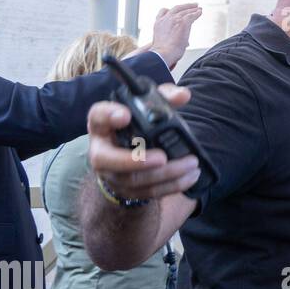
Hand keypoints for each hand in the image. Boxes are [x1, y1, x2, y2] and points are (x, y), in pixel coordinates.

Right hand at [87, 84, 200, 200]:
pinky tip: (190, 176)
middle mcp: (101, 151)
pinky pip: (148, 193)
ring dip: (165, 174)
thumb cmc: (138, 126)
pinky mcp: (128, 190)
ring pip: (133, 180)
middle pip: (108, 160)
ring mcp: (112, 174)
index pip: (98, 116)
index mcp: (103, 125)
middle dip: (136, 160)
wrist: (129, 156)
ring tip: (191, 164)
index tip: (126, 115)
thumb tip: (183, 95)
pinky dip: (172, 186)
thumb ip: (164, 97)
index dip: (109, 115)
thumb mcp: (147, 108)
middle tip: (162, 157)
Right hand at [149, 3, 202, 68]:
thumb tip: (185, 43)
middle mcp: (165, 19)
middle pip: (176, 8)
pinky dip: (197, 13)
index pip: (163, 11)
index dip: (170, 10)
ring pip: (185, 11)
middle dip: (185, 6)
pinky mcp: (183, 22)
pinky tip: (200, 12)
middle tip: (192, 5)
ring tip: (198, 8)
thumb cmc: (163, 53)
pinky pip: (192, 15)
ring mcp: (174, 19)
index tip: (175, 9)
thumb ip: (172, 39)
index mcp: (158, 23)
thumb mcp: (163, 42)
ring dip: (193, 9)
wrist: (163, 53)